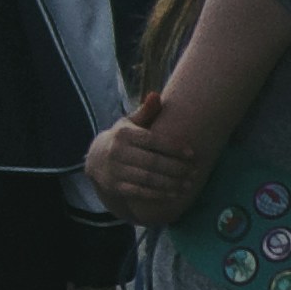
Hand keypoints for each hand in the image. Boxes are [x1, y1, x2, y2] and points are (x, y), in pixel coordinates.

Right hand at [84, 97, 191, 224]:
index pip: (153, 140)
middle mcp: (118, 152)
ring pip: (148, 179)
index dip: (174, 147)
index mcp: (124, 134)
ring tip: (188, 184)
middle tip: (195, 172)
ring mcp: (115, 171)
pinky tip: (174, 194)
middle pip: (153, 162)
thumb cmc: (122, 139)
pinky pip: (140, 192)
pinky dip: (159, 194)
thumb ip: (146, 111)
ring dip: (171, 183)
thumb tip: (155, 95)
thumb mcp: (130, 123)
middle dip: (176, 168)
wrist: (95, 160)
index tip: (192, 154)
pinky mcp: (115, 187)